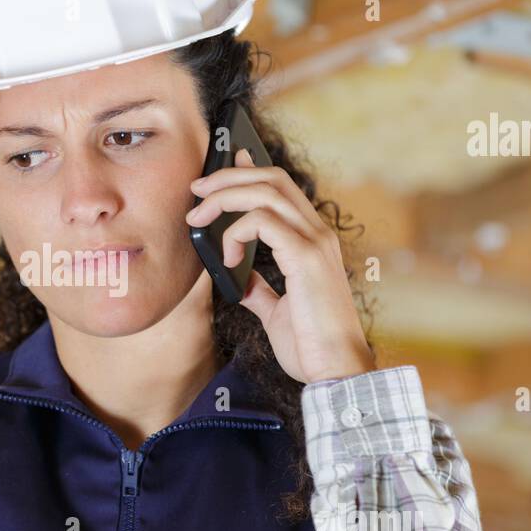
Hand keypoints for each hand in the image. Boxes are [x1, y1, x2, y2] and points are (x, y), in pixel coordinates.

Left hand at [185, 148, 375, 384]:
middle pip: (271, 178)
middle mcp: (317, 234)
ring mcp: (315, 242)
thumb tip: (237, 280)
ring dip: (223, 198)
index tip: (227, 160)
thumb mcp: (276, 312)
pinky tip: (227, 256)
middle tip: (195, 191)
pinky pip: (262, 221)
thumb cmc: (310, 346)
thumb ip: (259, 290)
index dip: (252, 168)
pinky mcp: (306, 257)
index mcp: (313, 242)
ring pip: (265, 192)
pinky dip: (235, 232)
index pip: (282, 187)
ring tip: (198, 219)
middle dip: (227, 177)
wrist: (334, 370)